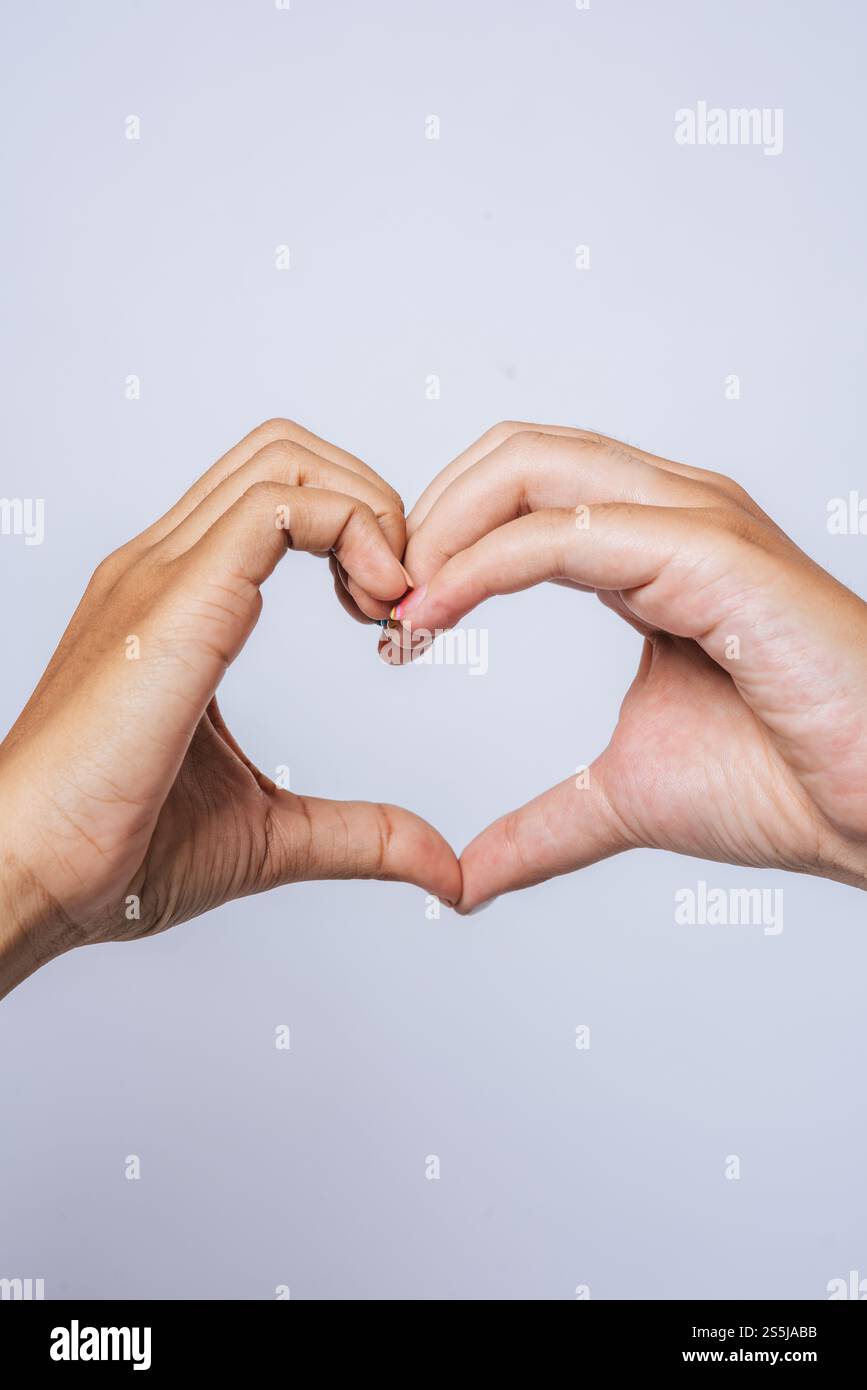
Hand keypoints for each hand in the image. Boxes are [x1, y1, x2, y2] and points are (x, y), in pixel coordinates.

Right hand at [0, 419, 460, 997]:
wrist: (28, 878)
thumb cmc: (117, 852)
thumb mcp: (271, 834)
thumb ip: (360, 833)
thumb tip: (441, 866)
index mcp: (176, 601)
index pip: (273, 496)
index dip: (355, 531)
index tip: (388, 619)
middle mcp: (163, 567)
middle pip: (284, 454)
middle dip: (370, 502)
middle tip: (397, 601)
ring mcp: (161, 574)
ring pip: (284, 460)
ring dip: (366, 511)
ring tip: (387, 605)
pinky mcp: (174, 602)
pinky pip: (276, 509)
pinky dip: (350, 529)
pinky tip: (370, 606)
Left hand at [387, 422, 866, 911]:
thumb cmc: (783, 784)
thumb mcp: (619, 799)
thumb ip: (540, 824)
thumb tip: (465, 877)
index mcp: (651, 547)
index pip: (517, 492)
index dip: (438, 541)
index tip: (385, 621)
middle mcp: (671, 512)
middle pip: (512, 454)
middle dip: (425, 516)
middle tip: (373, 604)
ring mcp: (694, 519)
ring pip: (530, 467)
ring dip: (441, 528)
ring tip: (394, 609)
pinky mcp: (711, 552)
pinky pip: (565, 533)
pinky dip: (481, 566)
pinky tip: (433, 614)